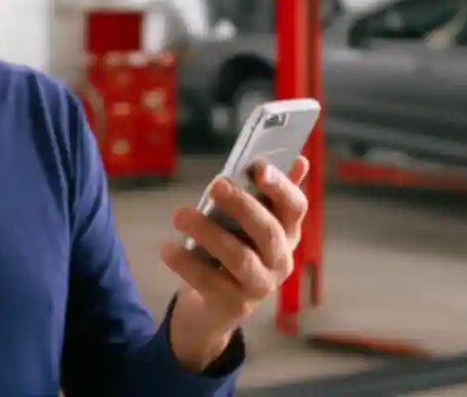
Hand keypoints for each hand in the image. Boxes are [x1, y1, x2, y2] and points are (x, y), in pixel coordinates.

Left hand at [159, 156, 309, 370]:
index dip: (281, 186)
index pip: (296, 207)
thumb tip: (299, 160)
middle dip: (242, 205)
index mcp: (288, 233)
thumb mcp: (250, 222)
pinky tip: (167, 248)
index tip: (259, 166)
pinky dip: (187, 263)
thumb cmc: (235, 250)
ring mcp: (260, 286)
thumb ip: (268, 193)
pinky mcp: (234, 305)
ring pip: (239, 257)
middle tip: (214, 185)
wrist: (216, 306)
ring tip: (180, 215)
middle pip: (268, 231)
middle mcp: (281, 260)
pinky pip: (210, 282)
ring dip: (209, 233)